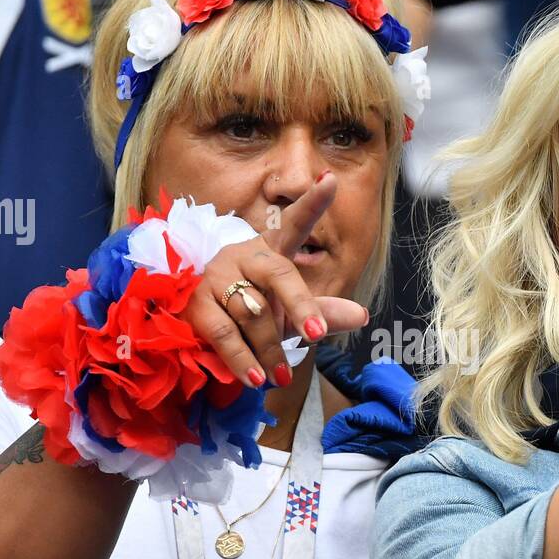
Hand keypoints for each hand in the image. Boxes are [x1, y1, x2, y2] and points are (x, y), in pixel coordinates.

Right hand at [183, 172, 367, 386]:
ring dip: (270, 348)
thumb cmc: (251, 313)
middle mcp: (244, 255)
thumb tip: (362, 315)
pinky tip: (256, 378)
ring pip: (253, 312)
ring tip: (282, 376)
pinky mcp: (195, 302)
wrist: (196, 327)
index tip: (332, 180)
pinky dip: (243, 359)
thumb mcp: (289, 314)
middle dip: (300, 306)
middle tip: (317, 334)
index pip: (295, 223)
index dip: (313, 203)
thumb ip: (322, 314)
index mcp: (271, 251)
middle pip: (280, 275)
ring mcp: (217, 276)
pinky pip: (224, 332)